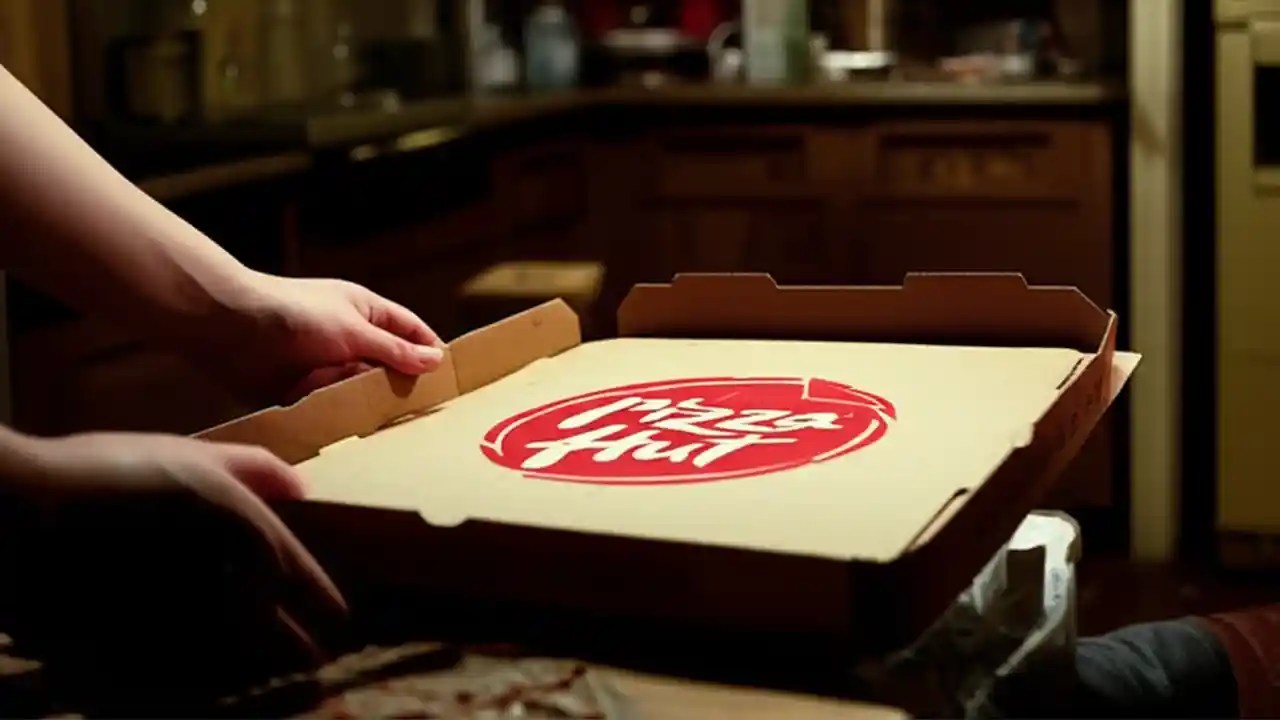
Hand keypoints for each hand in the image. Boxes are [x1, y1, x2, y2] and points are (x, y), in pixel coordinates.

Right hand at [0, 432, 346, 705]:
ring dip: (254, 667)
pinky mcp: (139, 658)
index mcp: (248, 539)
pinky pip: (186, 678)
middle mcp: (226, 589)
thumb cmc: (108, 471)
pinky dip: (201, 677)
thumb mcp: (189, 453)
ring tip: (264, 666)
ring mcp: (184, 628)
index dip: (327, 609)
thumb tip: (301, 488)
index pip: (307, 587)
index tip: (340, 624)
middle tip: (308, 657)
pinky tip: (202, 670)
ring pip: (239, 665)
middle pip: (280, 641)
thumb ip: (253, 469)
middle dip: (297, 651)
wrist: (20, 513)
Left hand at [195, 272, 445, 404]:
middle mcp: (350, 339)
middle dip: (397, 387)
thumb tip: (436, 361)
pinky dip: (333, 412)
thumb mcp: (353, 331)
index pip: (412, 333)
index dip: (430, 353)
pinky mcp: (304, 391)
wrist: (228, 328)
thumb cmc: (294, 315)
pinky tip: (337, 419)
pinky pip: (331, 407)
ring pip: (360, 392)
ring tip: (374, 417)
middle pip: (388, 368)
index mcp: (366, 313)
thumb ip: (394, 351)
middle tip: (418, 414)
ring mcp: (326, 366)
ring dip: (361, 401)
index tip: (450, 381)